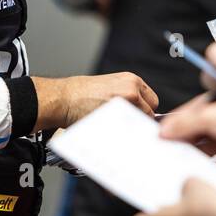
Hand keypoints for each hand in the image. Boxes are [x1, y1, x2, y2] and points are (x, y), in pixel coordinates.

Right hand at [40, 72, 158, 126]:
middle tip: (128, 125)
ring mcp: (127, 100)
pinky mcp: (121, 114)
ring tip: (118, 129)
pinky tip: (114, 133)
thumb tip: (138, 113)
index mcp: (131, 80)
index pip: (151, 100)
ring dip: (134, 128)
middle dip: (141, 120)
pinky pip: (131, 130)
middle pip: (150, 110)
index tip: (138, 118)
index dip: (144, 111)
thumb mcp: (109, 87)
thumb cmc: (80, 95)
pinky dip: (126, 134)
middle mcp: (132, 88)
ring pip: (142, 122)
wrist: (63, 98)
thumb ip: (126, 97)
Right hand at [158, 96, 215, 167]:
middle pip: (191, 137)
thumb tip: (164, 131)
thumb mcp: (212, 116)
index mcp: (209, 108)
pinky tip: (204, 176)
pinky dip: (212, 169)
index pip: (182, 119)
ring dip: (194, 160)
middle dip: (179, 147)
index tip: (154, 142)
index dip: (168, 130)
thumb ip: (186, 124)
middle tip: (164, 160)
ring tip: (180, 170)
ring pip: (204, 152)